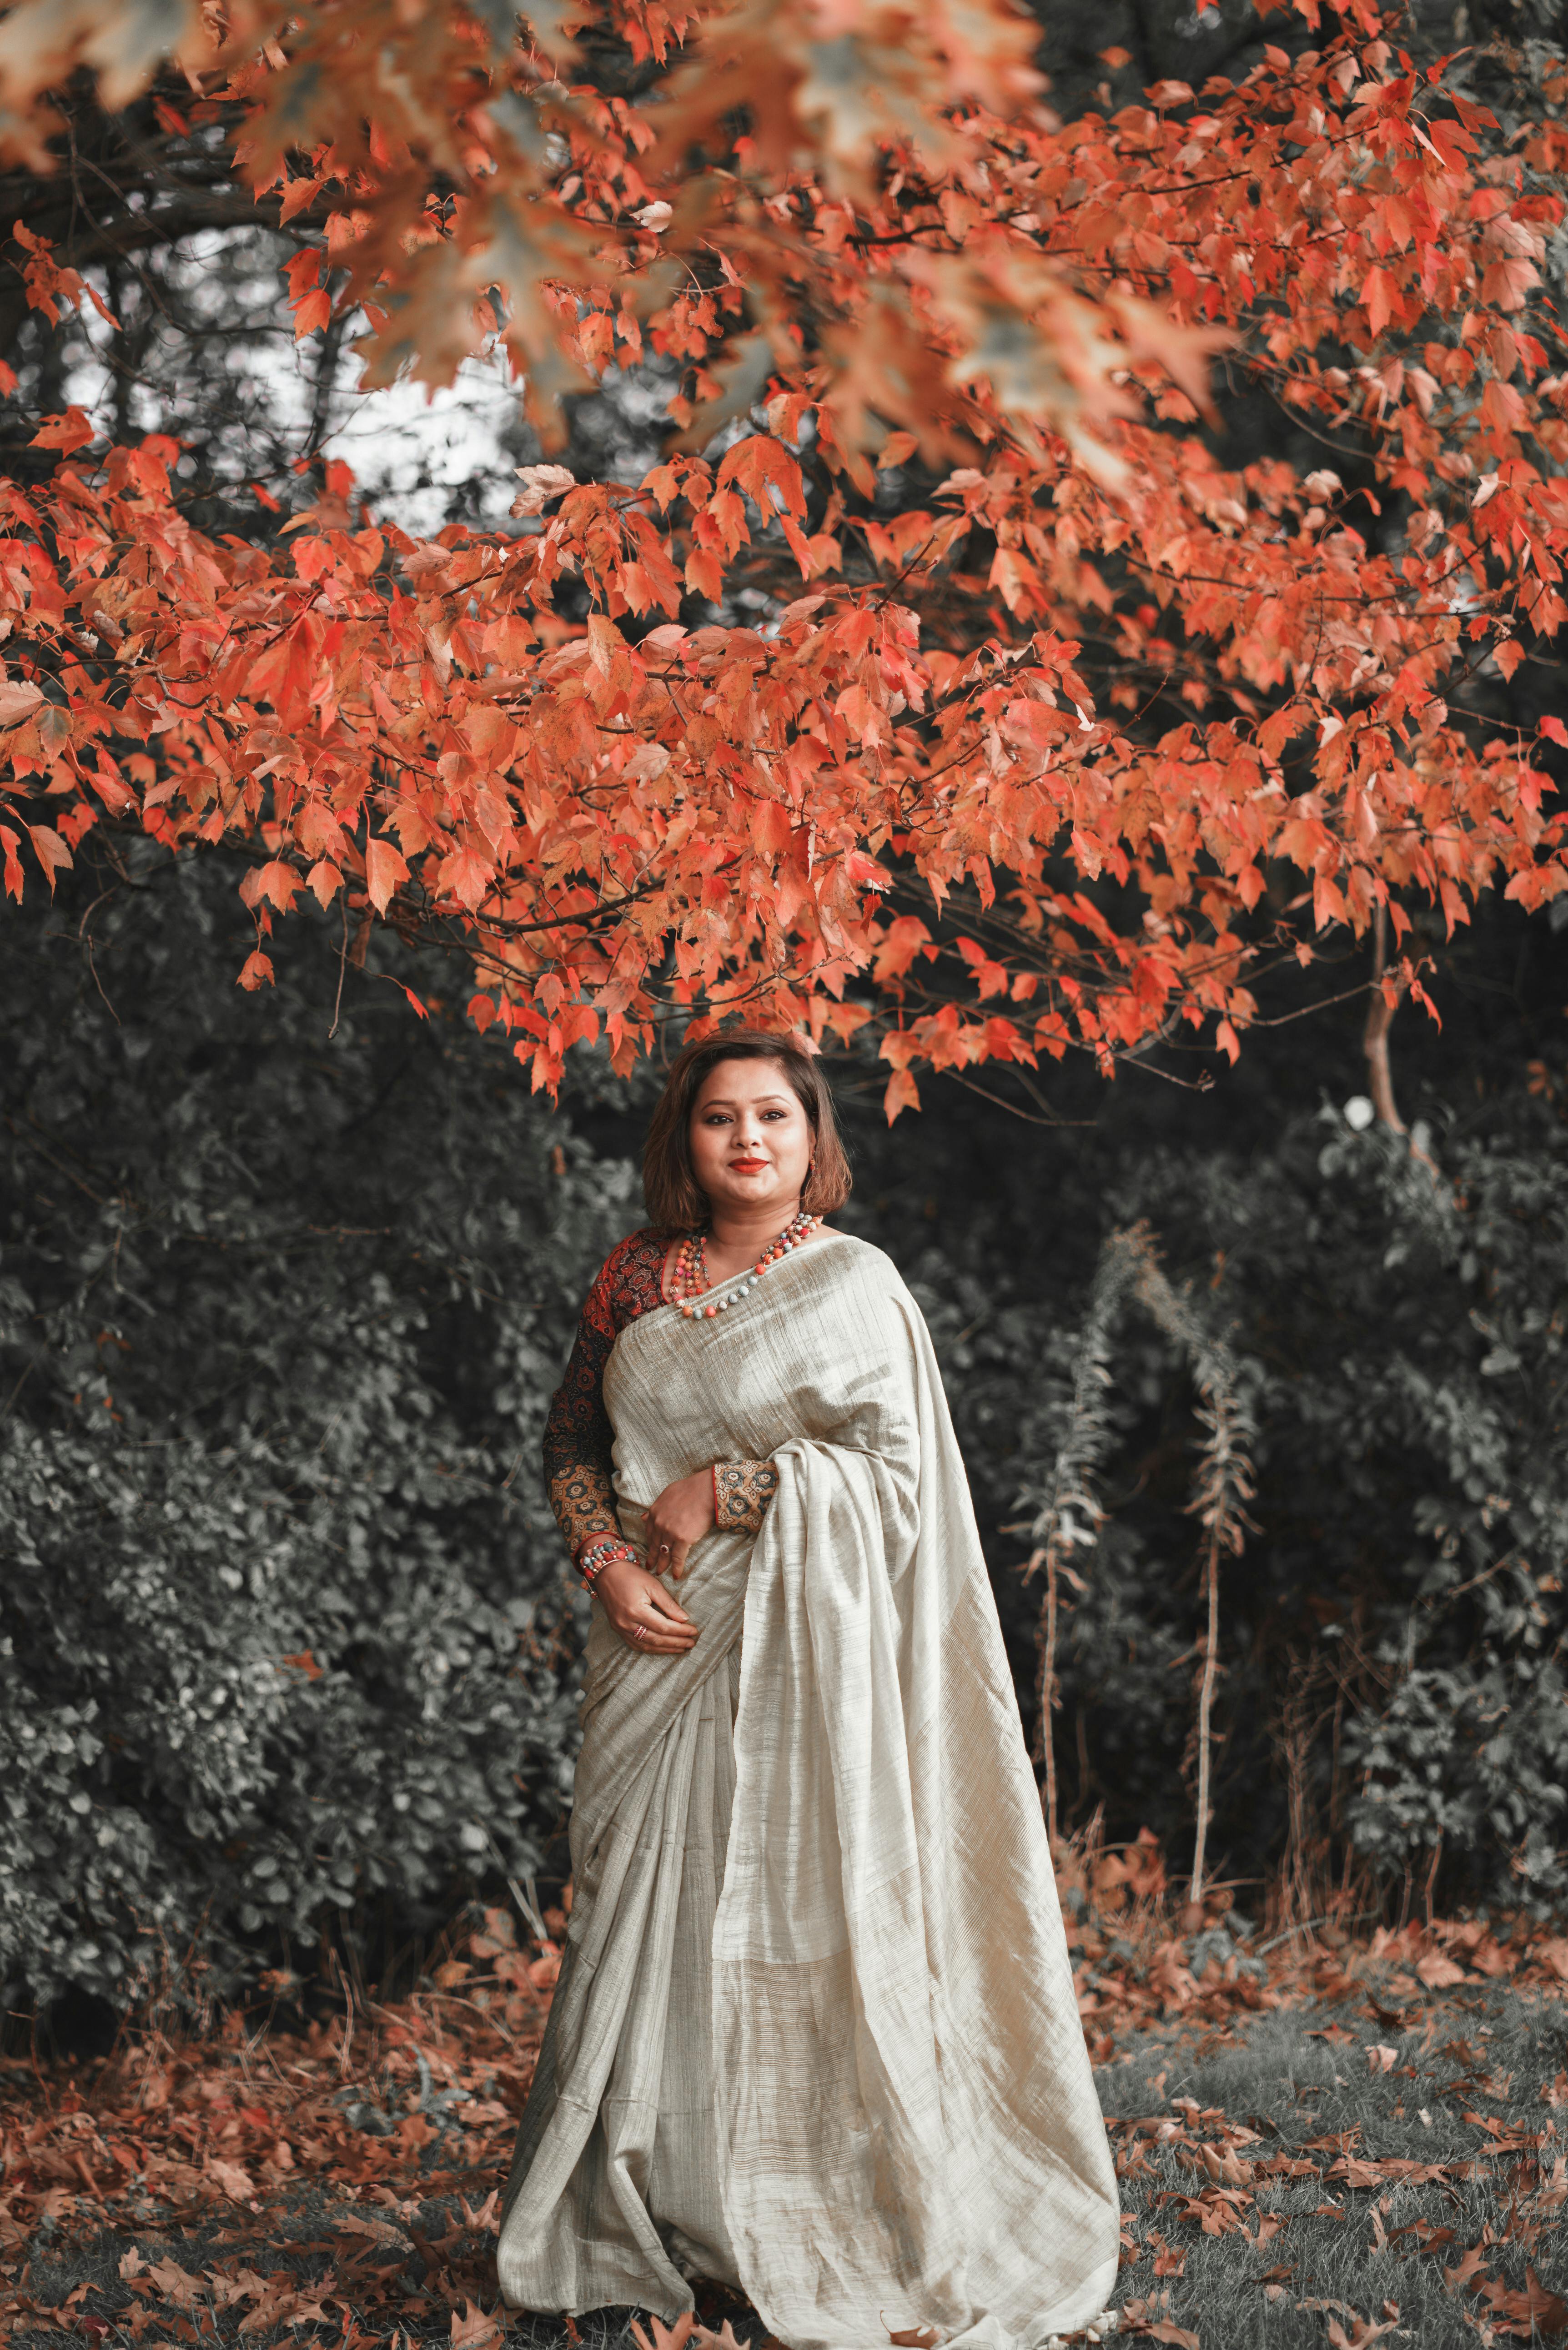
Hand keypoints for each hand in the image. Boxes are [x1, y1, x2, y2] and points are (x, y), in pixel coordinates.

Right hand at [594, 1555, 698, 1654]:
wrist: (606, 1572)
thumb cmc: (631, 1575)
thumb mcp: (653, 1585)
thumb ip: (668, 1604)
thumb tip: (685, 1619)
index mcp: (636, 1610)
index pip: (664, 1627)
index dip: (681, 1631)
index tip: (694, 1631)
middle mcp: (626, 1623)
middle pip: (656, 1639)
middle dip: (676, 1642)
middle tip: (691, 1643)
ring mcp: (620, 1628)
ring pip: (646, 1646)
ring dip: (665, 1649)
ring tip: (681, 1648)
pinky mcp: (617, 1629)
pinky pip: (636, 1645)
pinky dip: (651, 1648)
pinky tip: (663, 1648)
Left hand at [642, 1467, 715, 1581]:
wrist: (706, 1491)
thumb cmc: (690, 1489)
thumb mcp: (667, 1494)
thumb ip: (655, 1508)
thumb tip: (643, 1517)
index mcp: (654, 1513)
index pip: (649, 1533)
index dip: (650, 1543)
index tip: (650, 1550)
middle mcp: (659, 1524)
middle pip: (655, 1545)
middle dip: (653, 1557)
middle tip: (650, 1567)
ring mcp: (670, 1532)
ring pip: (665, 1553)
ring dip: (663, 1565)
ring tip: (660, 1573)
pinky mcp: (683, 1539)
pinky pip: (678, 1557)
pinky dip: (677, 1568)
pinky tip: (676, 1576)